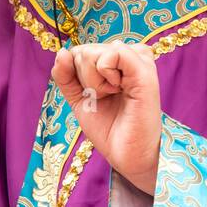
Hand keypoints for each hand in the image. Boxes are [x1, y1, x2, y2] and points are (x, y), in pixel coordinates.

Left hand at [51, 42, 160, 194]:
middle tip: (104, 98)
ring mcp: (138, 62)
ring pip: (95, 51)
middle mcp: (128, 57)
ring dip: (93, 80)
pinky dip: (105, 72)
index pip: (81, 51)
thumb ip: (66, 76)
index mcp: (116, 62)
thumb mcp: (79, 99)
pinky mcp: (144, 71)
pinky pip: (115, 52)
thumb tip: (62, 52)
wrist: (126, 155)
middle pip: (85, 50)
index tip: (93, 96)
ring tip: (112, 95)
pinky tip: (117, 89)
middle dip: (84, 79)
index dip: (77, 75)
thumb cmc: (108, 129)